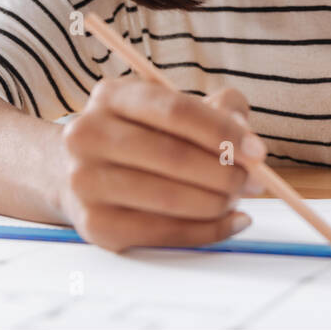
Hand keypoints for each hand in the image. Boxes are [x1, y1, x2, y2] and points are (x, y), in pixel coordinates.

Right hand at [56, 78, 267, 252]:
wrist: (72, 172)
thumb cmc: (140, 136)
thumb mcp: (171, 107)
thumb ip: (218, 109)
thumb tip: (246, 137)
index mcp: (111, 96)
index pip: (175, 110)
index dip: (222, 131)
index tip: (258, 151)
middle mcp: (88, 135)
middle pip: (172, 156)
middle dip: (225, 172)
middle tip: (254, 180)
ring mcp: (86, 182)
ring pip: (169, 199)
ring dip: (217, 203)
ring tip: (236, 198)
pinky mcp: (95, 226)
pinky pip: (163, 233)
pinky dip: (207, 232)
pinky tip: (230, 222)